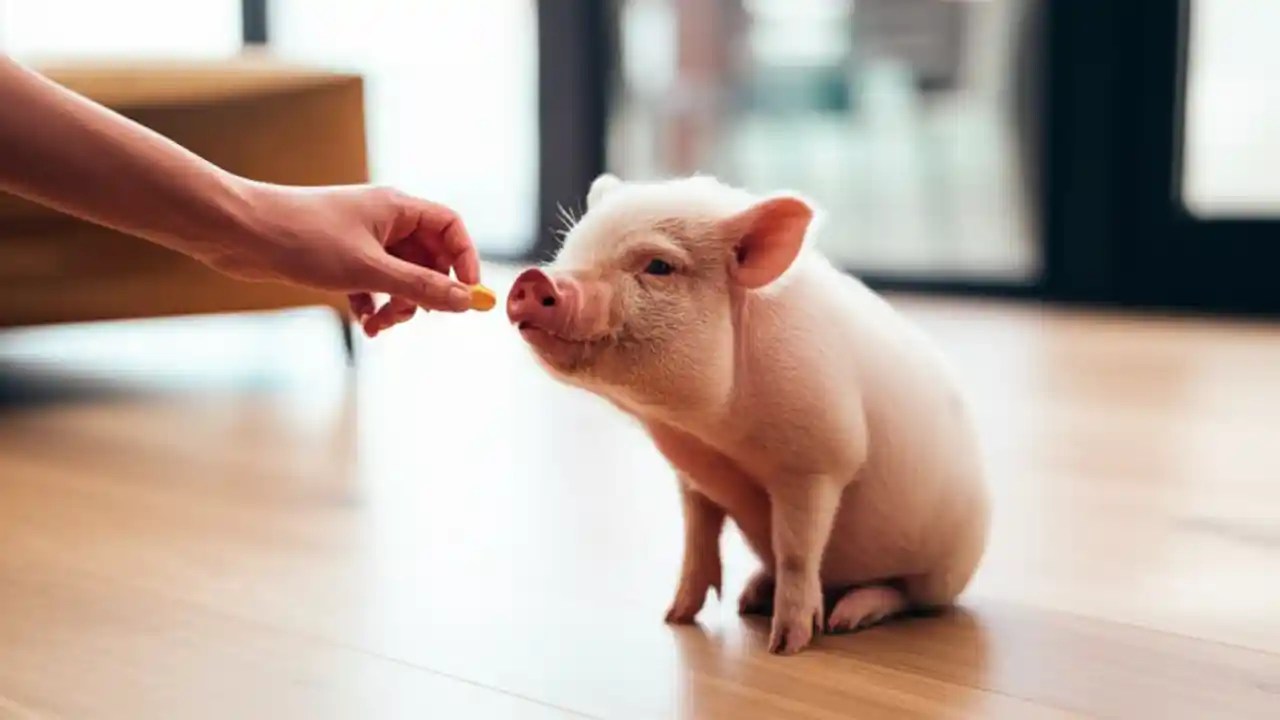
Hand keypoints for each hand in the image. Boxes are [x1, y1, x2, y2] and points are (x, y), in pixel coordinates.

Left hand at [203, 182, 480, 336]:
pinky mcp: (339, 257)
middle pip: (427, 258)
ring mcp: (361, 238)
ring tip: (377, 324)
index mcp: (397, 208)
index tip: (468, 296)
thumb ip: (421, 287)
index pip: (450, 228)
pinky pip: (373, 282)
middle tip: (409, 317)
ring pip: (399, 275)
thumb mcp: (369, 269)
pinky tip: (361, 319)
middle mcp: (383, 220)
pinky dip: (373, 303)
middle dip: (423, 293)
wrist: (239, 233)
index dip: (465, 261)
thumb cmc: (302, 238)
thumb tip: (465, 301)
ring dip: (396, 304)